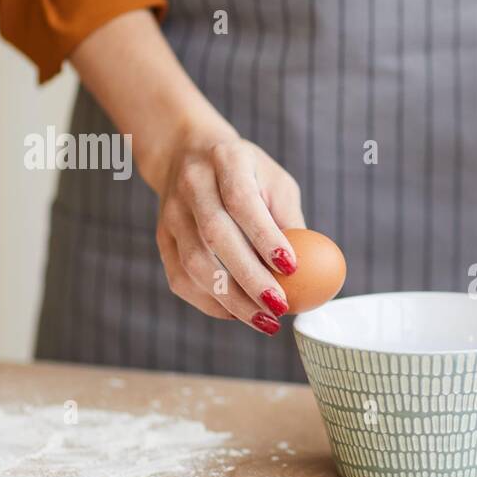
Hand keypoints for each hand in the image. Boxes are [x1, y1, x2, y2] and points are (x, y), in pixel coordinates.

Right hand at [153, 129, 305, 334]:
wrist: (187, 155)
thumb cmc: (248, 174)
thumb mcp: (276, 182)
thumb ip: (290, 220)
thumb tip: (312, 271)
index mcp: (227, 160)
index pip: (242, 201)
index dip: (265, 237)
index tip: (292, 269)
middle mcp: (193, 184)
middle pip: (216, 235)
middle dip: (250, 278)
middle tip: (280, 306)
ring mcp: (172, 213)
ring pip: (194, 263)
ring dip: (231, 300)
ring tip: (265, 321)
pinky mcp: (163, 238)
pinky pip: (181, 279)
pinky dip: (211, 303)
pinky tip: (239, 314)